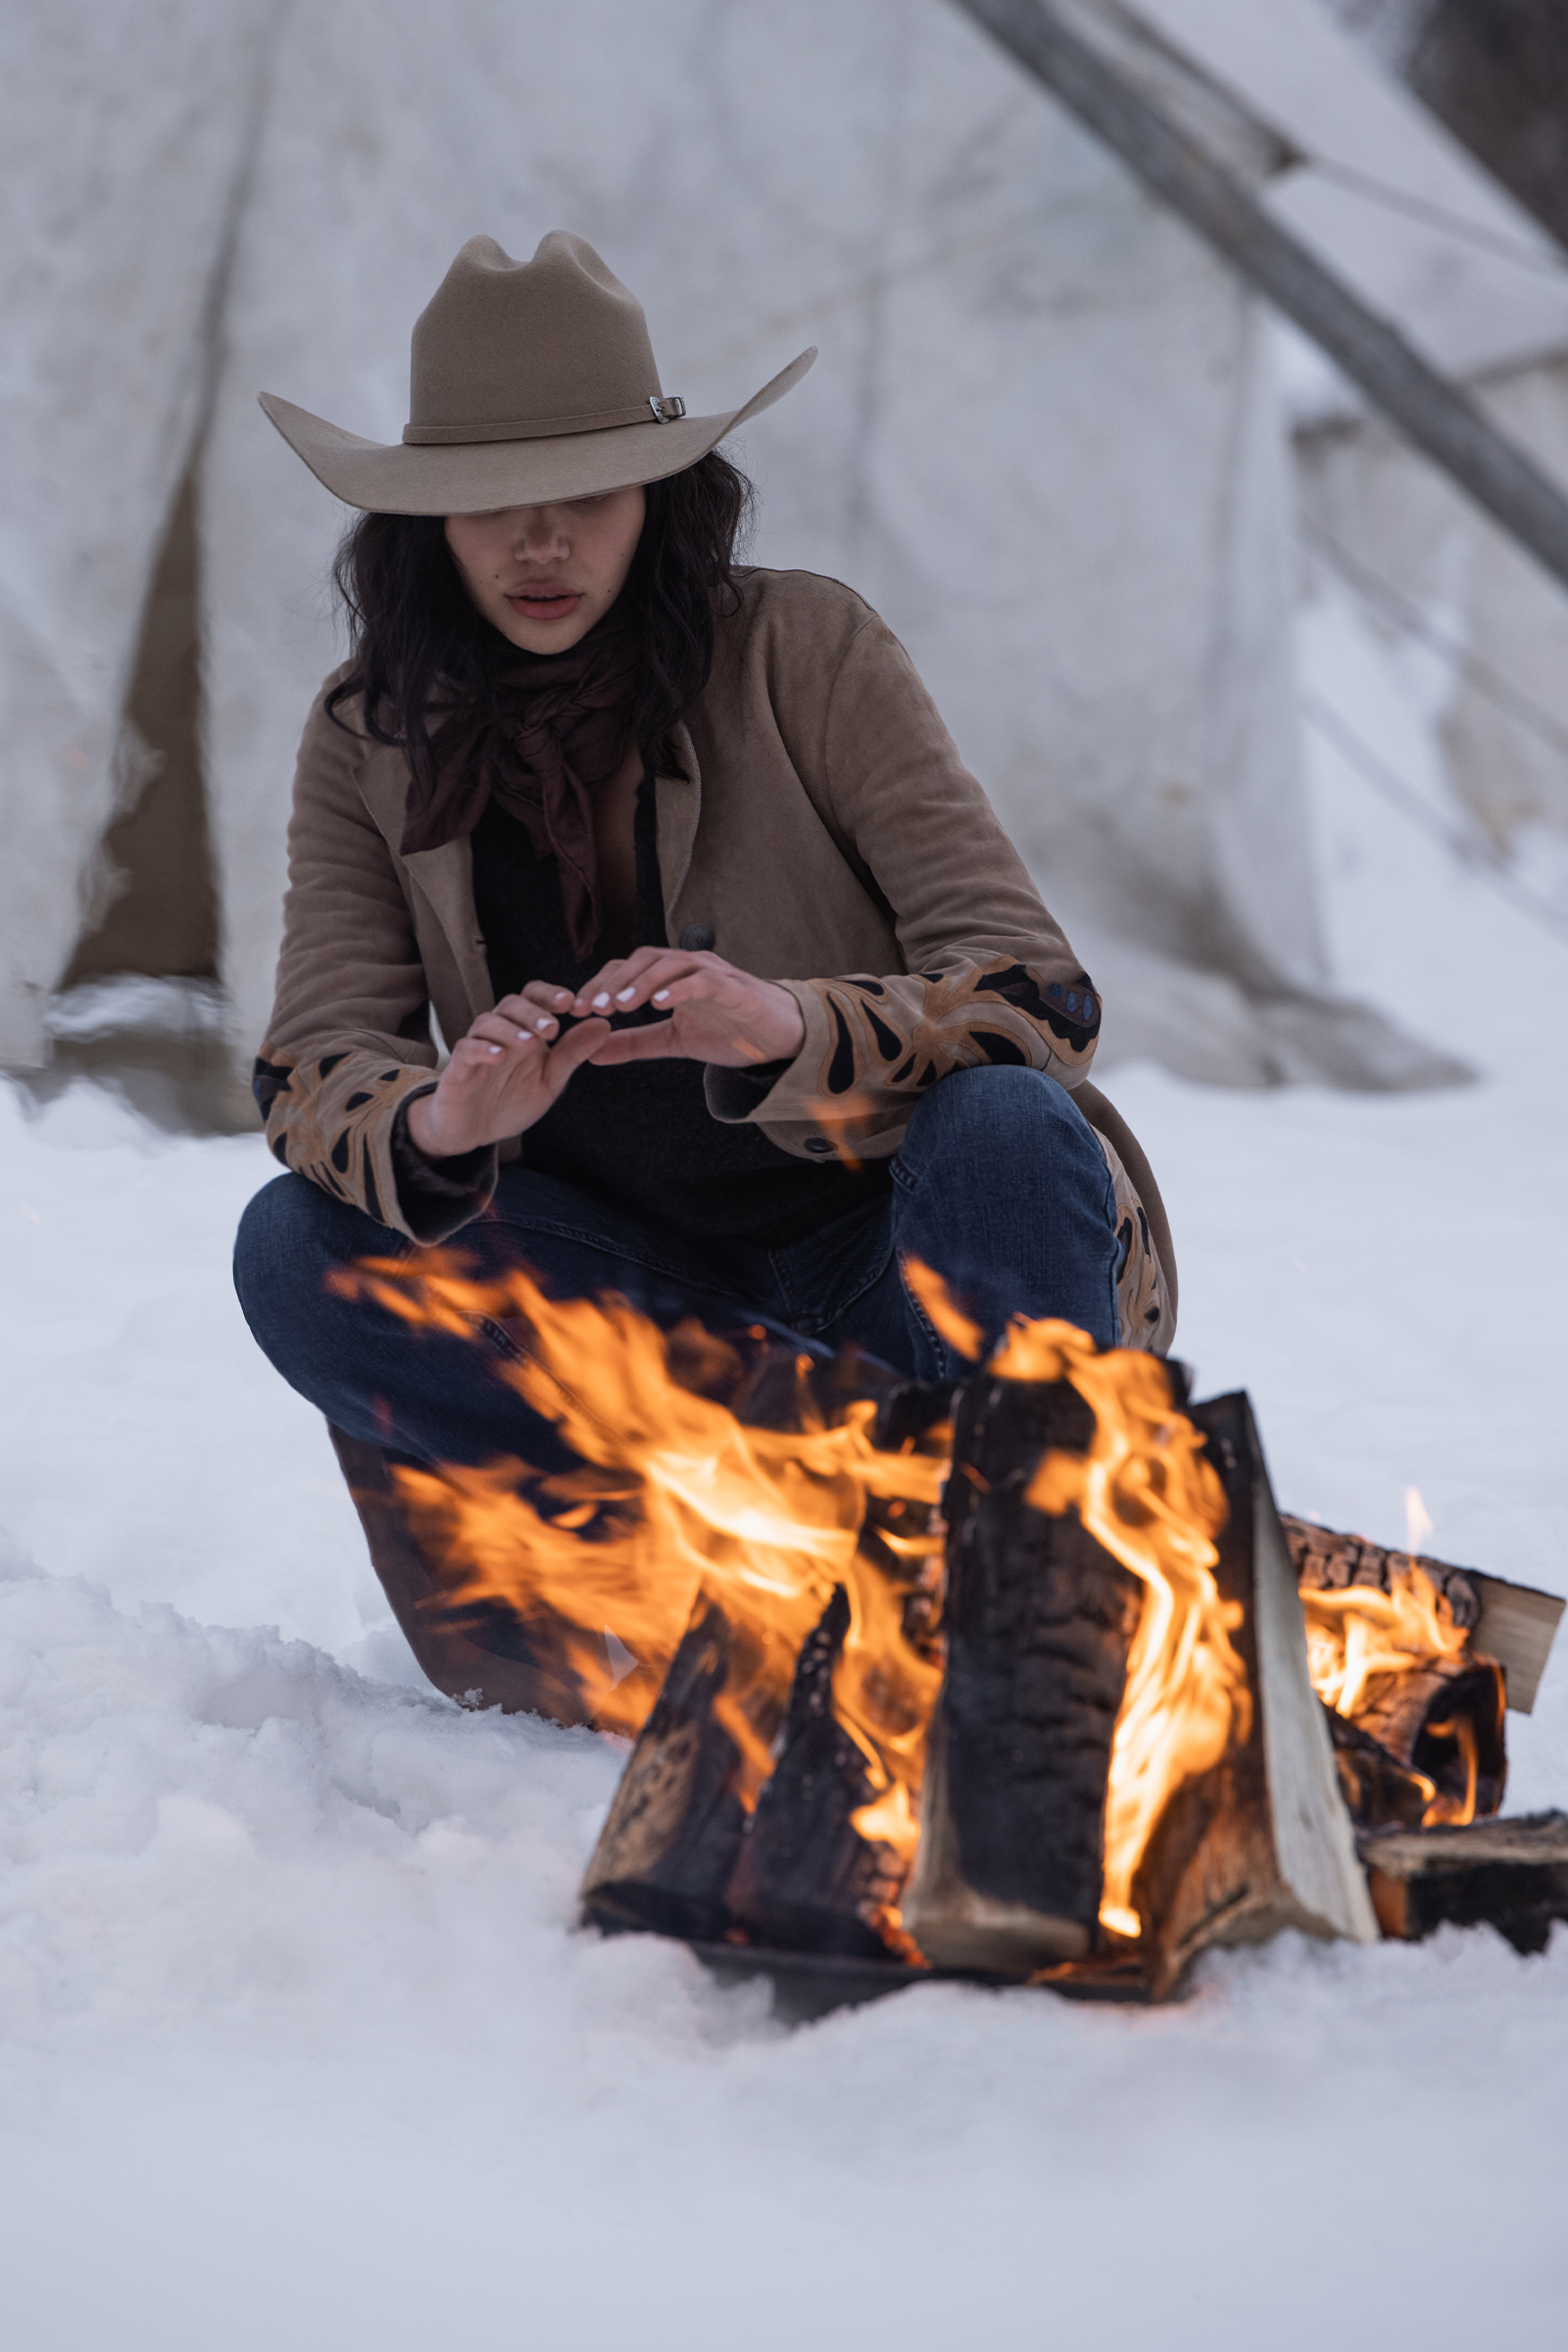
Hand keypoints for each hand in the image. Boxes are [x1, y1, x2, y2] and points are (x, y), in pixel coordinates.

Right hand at [404, 995, 609, 1158]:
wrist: (473, 1131)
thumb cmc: (511, 1101)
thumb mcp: (550, 1080)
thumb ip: (572, 1053)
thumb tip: (604, 1025)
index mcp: (524, 1030)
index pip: (535, 997)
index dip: (550, 995)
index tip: (572, 1002)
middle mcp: (499, 1032)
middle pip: (512, 1004)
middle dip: (533, 1012)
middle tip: (552, 1028)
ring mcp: (477, 1046)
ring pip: (488, 1022)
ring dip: (511, 1030)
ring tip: (530, 1044)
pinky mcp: (457, 1067)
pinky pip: (466, 1049)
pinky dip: (482, 1049)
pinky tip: (499, 1056)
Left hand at [514, 946, 805, 1069]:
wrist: (779, 1039)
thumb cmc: (730, 1031)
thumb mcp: (674, 1040)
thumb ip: (635, 1043)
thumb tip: (592, 1052)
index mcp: (671, 977)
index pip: (627, 969)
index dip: (601, 985)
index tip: (579, 1009)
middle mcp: (689, 966)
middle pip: (643, 959)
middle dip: (614, 982)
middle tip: (593, 1007)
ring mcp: (712, 972)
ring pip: (669, 964)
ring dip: (641, 983)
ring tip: (620, 1007)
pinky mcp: (734, 986)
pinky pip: (703, 980)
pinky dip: (679, 989)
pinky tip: (659, 1005)